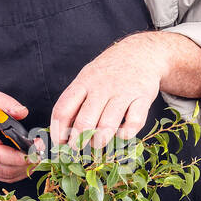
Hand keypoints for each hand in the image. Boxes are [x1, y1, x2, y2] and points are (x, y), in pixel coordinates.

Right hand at [0, 89, 32, 182]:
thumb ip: (6, 102)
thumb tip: (22, 112)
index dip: (17, 157)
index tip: (34, 151)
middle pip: (4, 168)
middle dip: (26, 163)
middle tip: (41, 151)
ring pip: (5, 176)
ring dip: (24, 170)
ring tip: (37, 156)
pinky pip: (3, 176)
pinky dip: (18, 173)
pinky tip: (27, 162)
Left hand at [50, 33, 161, 151]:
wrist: (141, 52)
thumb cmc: (108, 72)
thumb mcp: (87, 78)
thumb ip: (76, 101)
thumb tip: (62, 131)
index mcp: (84, 82)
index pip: (63, 109)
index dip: (57, 131)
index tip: (59, 143)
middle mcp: (102, 87)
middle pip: (84, 122)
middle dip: (78, 141)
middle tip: (78, 148)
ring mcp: (123, 92)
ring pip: (107, 126)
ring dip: (99, 142)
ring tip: (97, 144)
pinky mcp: (142, 97)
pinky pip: (134, 123)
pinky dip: (126, 135)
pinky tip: (121, 134)